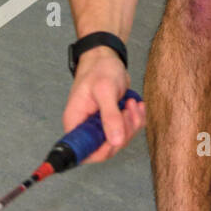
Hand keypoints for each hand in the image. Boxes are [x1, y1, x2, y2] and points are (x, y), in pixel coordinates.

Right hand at [62, 47, 146, 163]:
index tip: (118, 136)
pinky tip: (136, 104)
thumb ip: (110, 116)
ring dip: (132, 123)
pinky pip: (127, 131)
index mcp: (75, 123)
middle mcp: (85, 128)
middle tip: (127, 109)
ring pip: (120, 140)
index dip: (103, 151)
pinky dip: (136, 119)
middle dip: (123, 131)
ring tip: (131, 103)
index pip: (84, 152)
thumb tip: (116, 141)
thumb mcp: (105, 90)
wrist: (106, 58)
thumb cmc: (99, 69)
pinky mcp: (112, 122)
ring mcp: (99, 126)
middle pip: (107, 148)